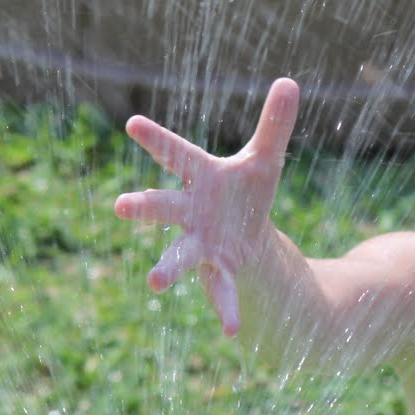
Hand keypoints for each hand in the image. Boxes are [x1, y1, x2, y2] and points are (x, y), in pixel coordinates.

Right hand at [113, 78, 298, 335]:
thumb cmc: (245, 191)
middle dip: (144, 207)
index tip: (132, 123)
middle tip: (123, 206)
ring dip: (167, 269)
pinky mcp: (217, 270)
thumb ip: (274, 125)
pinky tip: (234, 331)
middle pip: (162, 207)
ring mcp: (199, 243)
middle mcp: (190, 211)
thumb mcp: (264, 159)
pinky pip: (219, 291)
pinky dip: (227, 310)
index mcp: (200, 178)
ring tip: (154, 284)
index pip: (175, 153)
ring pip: (179, 255)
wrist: (246, 233)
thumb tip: (291, 82)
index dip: (156, 139)